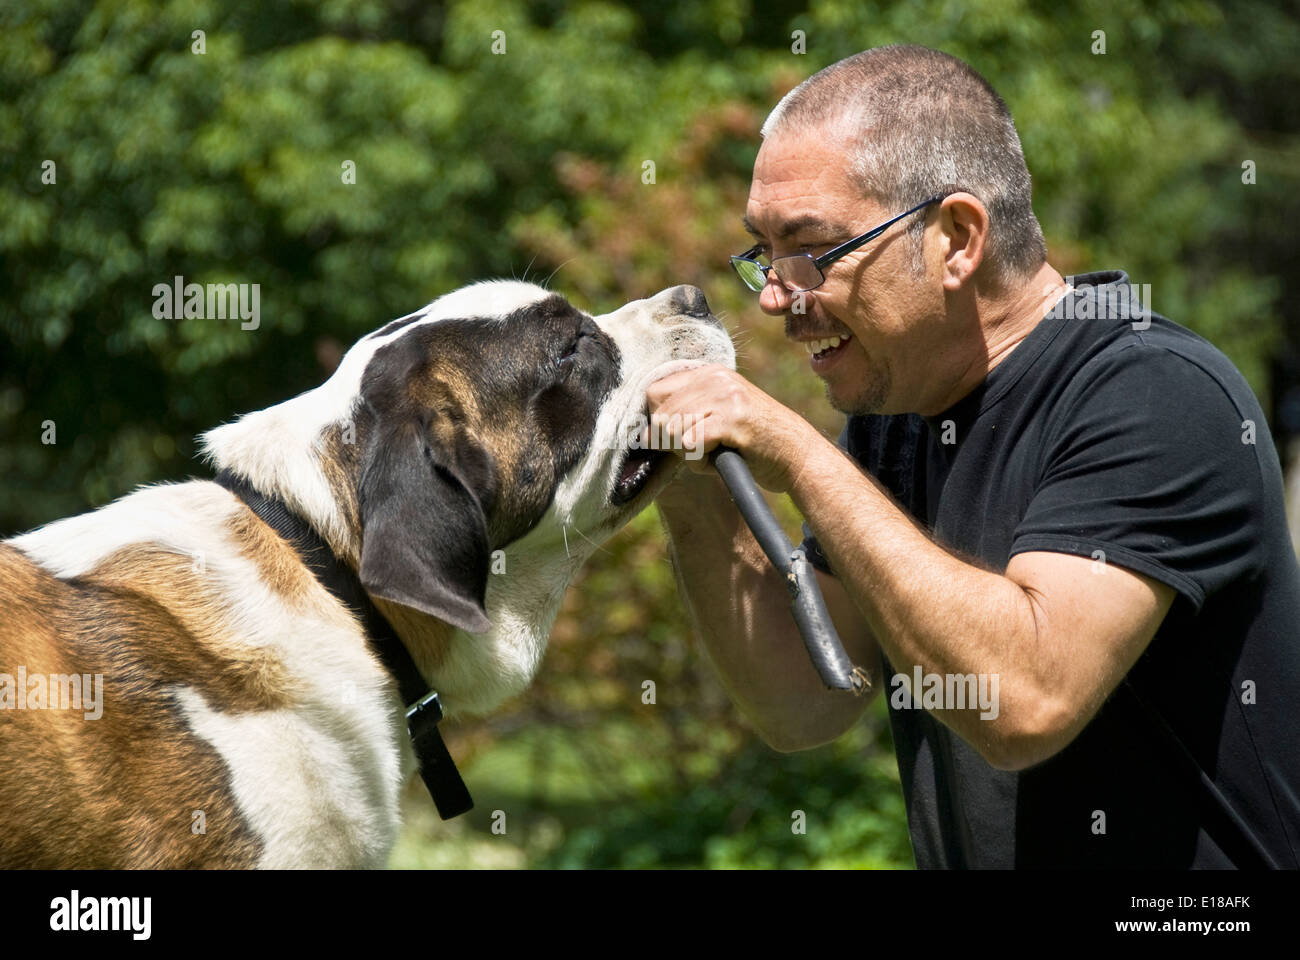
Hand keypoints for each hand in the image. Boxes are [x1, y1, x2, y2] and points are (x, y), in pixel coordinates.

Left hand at [643, 364, 817, 492]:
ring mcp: (726, 396)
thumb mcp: (718, 416)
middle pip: (660, 414)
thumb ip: (685, 415)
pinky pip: (690, 443)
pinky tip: (718, 458)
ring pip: (673, 429)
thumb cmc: (754, 443)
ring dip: (687, 453)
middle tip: (701, 449)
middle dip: (673, 441)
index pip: (655, 391)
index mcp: (710, 373)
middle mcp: (716, 378)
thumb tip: (643, 434)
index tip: (677, 437)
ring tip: (713, 453)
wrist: (797, 455)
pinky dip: (699, 461)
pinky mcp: (733, 419)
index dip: (659, 420)